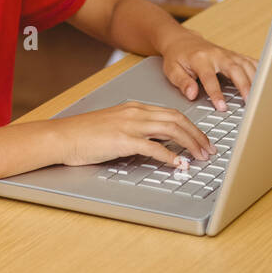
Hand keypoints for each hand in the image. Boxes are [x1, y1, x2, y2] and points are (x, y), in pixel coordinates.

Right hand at [55, 101, 216, 167]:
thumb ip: (134, 131)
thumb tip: (155, 145)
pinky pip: (154, 147)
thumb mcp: (114, 126)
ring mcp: (130, 125)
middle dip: (197, 135)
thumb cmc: (84, 135)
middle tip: (208, 149)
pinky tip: (178, 164)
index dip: (191, 127)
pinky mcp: (123, 140)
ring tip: (199, 157)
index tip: (201, 140)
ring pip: (171, 130)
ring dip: (190, 144)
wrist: (63, 136)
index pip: (171, 113)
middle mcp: (135, 112)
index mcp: (134, 108)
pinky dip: (170, 156)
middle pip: (176, 119)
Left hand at [161, 31, 257, 112]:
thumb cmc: (177, 57)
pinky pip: (250, 61)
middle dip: (244, 85)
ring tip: (260, 97)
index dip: (216, 93)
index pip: (210, 78)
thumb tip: (192, 94)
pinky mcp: (234, 55)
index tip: (222, 107)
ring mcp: (227, 53)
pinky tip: (266, 82)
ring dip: (254, 80)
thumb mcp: (172, 70)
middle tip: (249, 102)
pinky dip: (259, 71)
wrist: (182, 40)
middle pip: (234, 69)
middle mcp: (217, 54)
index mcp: (200, 58)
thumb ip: (182, 82)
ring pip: (245, 65)